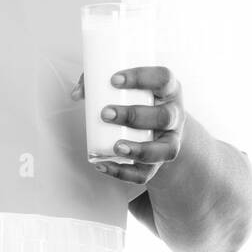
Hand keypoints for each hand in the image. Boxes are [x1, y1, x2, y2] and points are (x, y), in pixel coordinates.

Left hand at [71, 67, 184, 184]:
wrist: (160, 128)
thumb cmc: (139, 100)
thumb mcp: (128, 86)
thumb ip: (98, 82)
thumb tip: (76, 94)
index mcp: (169, 90)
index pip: (163, 78)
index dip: (141, 77)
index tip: (114, 80)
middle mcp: (175, 115)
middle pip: (164, 116)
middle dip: (134, 116)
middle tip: (105, 113)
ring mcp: (171, 140)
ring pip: (165, 150)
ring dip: (139, 150)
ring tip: (115, 147)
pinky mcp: (159, 162)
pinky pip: (147, 173)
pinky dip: (124, 173)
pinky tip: (103, 166)